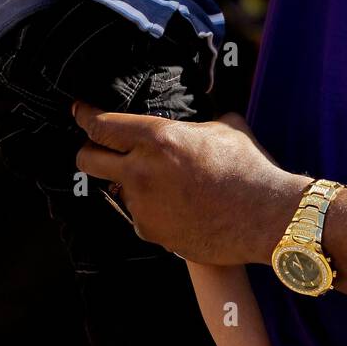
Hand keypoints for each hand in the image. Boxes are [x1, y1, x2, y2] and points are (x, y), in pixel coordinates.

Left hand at [72, 102, 308, 263]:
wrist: (266, 218)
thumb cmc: (250, 170)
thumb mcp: (225, 128)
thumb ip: (195, 124)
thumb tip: (193, 123)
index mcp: (158, 138)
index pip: (102, 125)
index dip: (85, 116)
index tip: (79, 112)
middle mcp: (141, 172)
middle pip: (87, 159)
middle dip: (88, 150)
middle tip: (101, 148)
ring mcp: (143, 206)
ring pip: (119, 189)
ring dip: (134, 183)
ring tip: (171, 185)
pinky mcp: (151, 232)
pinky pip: (142, 215)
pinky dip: (154, 209)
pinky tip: (182, 207)